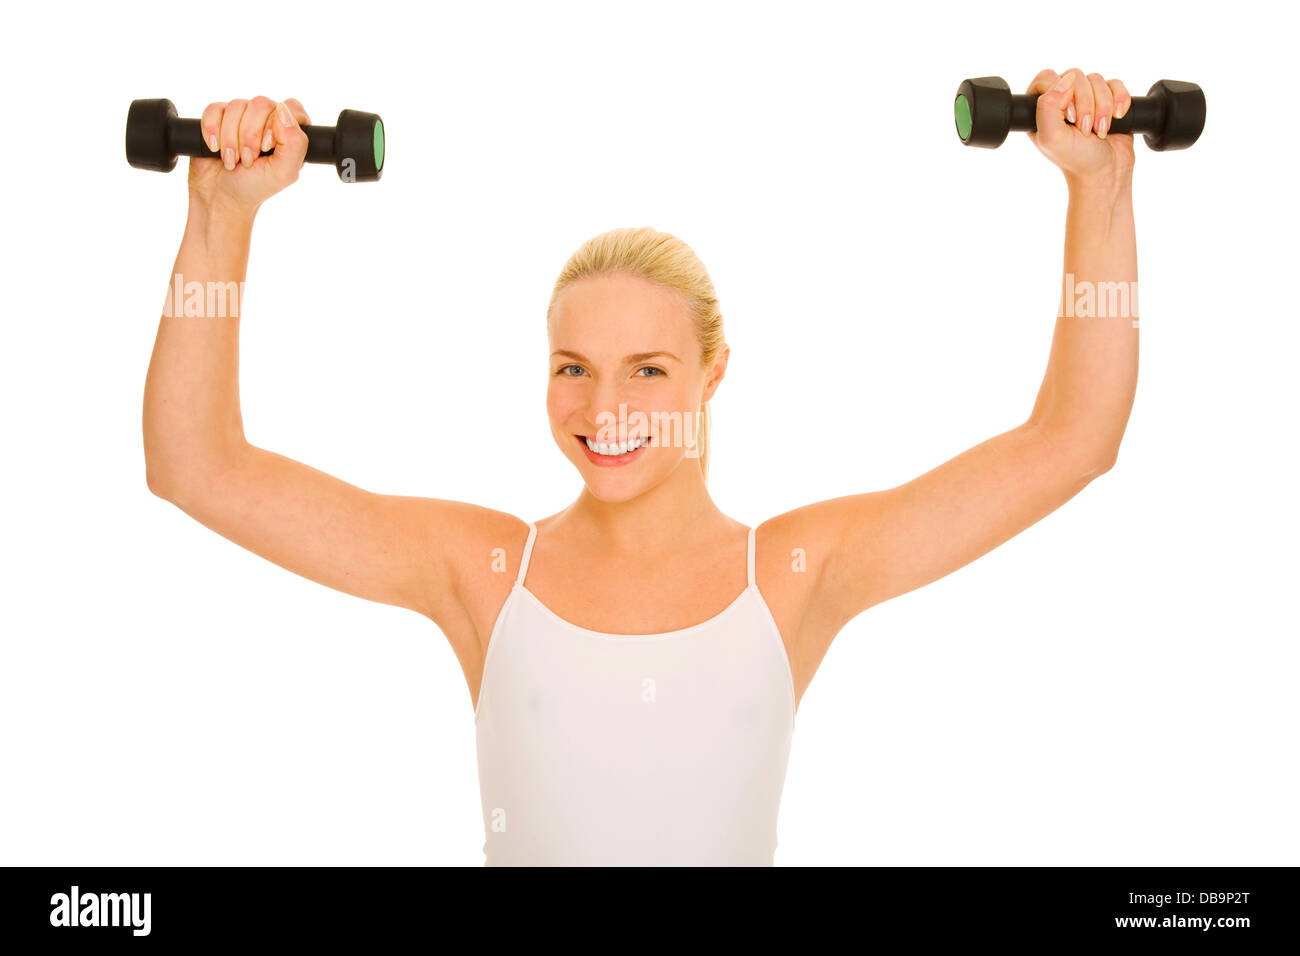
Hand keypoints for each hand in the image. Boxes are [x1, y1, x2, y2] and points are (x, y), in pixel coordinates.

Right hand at [187, 97, 310, 215]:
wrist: (220, 196)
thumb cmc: (255, 186)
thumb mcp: (284, 173)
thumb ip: (295, 143)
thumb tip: (283, 111)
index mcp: (289, 132)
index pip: (291, 107)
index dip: (277, 124)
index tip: (267, 147)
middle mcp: (267, 120)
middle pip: (261, 103)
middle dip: (250, 135)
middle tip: (248, 160)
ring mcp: (242, 116)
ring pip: (236, 106)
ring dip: (230, 138)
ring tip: (232, 160)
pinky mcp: (218, 117)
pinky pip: (214, 109)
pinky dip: (212, 130)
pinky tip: (215, 148)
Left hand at [1026, 69, 1134, 187]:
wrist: (1106, 171)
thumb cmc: (1076, 159)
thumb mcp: (1051, 137)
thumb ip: (1048, 107)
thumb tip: (1065, 80)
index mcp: (1041, 108)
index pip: (1046, 78)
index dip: (1060, 92)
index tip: (1068, 117)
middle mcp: (1062, 100)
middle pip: (1075, 76)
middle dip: (1085, 104)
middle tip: (1085, 129)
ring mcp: (1086, 98)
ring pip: (1097, 79)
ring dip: (1103, 107)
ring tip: (1100, 130)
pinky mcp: (1108, 98)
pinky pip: (1116, 84)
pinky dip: (1120, 99)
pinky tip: (1117, 118)